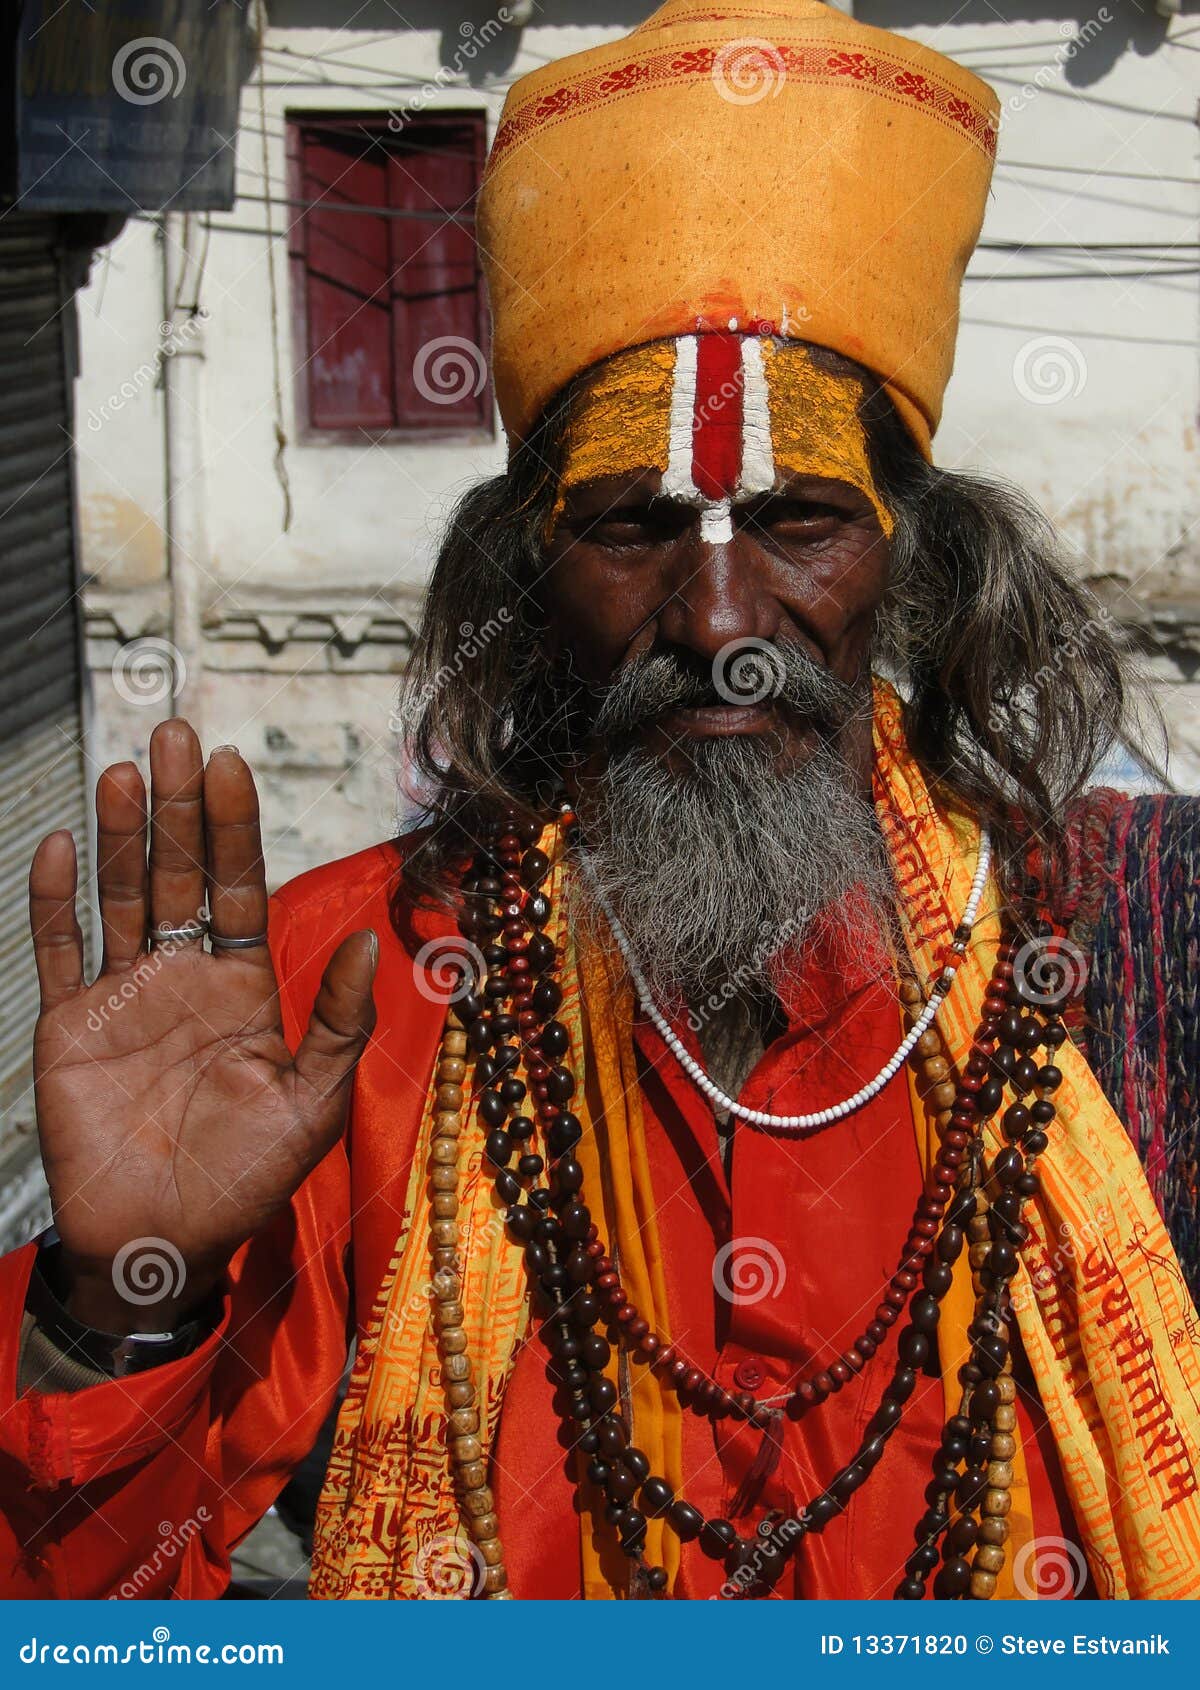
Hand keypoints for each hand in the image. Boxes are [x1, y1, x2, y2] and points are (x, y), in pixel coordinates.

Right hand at [28, 721, 376, 1334]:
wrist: (163, 1242)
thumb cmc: (247, 1178)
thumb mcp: (312, 1101)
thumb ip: (338, 1020)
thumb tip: (369, 940)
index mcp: (242, 984)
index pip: (240, 886)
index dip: (235, 827)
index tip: (230, 762)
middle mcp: (183, 975)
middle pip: (180, 872)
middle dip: (179, 805)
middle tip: (174, 733)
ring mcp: (123, 996)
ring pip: (120, 896)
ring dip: (121, 834)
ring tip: (125, 770)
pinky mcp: (69, 1026)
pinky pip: (61, 953)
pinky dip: (56, 902)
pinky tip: (57, 846)